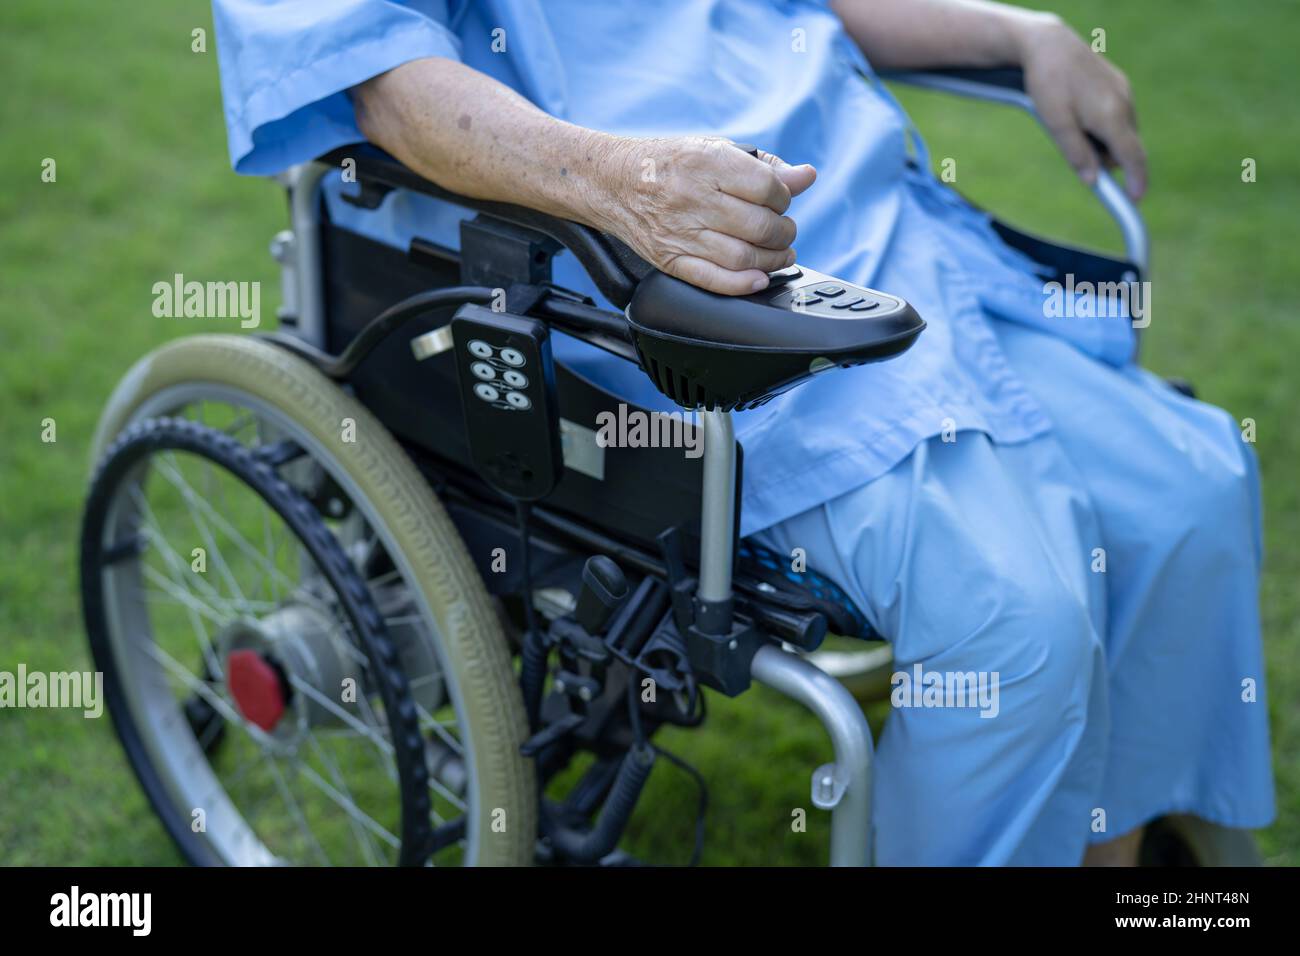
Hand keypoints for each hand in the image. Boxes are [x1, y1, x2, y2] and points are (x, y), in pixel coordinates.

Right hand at [592, 135, 816, 294]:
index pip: (767, 188)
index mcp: (706, 163)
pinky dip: (744, 284)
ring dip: (772, 260)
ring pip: (743, 257)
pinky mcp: (670, 260)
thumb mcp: (714, 150)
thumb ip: (763, 165)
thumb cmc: (668, 164)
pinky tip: (759, 277)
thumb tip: (806, 176)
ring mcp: (680, 233)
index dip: (785, 198)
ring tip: (778, 253)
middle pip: (760, 226)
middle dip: (783, 231)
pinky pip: (714, 280)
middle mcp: (692, 198)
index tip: (781, 200)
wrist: (612, 183)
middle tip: (783, 230)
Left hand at [1018, 17, 1146, 199]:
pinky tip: (1079, 114)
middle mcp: (1124, 103)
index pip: (1132, 156)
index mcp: (1111, 116)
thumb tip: (1093, 182)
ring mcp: (1123, 91)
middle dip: (1107, 160)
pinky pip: (1117, 116)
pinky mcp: (1118, 84)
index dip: (1136, 180)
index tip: (1136, 200)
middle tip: (1078, 155)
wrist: (1049, 43)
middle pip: (1125, 147)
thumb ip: (1076, 154)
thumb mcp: (1056, 123)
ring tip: (1072, 126)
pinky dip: (1103, 127)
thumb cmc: (1048, 83)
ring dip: (1103, 142)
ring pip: (1120, 132)